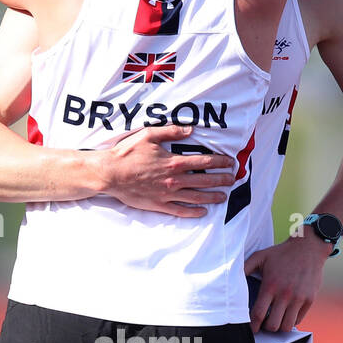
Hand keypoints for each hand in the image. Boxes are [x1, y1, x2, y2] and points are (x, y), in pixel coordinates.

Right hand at [99, 125, 235, 215]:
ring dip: (213, 197)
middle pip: (205, 181)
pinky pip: (181, 211)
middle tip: (232, 180)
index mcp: (174, 162)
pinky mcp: (159, 205)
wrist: (110, 174)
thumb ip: (171, 131)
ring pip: (197, 197)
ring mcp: (168, 194)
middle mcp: (174, 180)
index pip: (204, 162)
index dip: (220, 162)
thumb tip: (190, 130)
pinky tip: (203, 212)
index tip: (230, 162)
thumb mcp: (149, 135)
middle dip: (222, 180)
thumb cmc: (127, 153)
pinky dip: (194, 212)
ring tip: (224, 197)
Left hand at [244, 232, 330, 333]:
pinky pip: (298, 320)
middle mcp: (285, 294)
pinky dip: (291, 321)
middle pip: (272, 325)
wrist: (309, 247)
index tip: (252, 328)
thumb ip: (245, 268)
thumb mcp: (260, 256)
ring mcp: (299, 298)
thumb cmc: (282, 253)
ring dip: (279, 327)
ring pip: (286, 326)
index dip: (253, 326)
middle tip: (264, 323)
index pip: (258, 314)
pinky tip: (286, 314)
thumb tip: (231, 278)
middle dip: (266, 328)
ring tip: (275, 320)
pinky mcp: (310, 299)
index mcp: (270, 286)